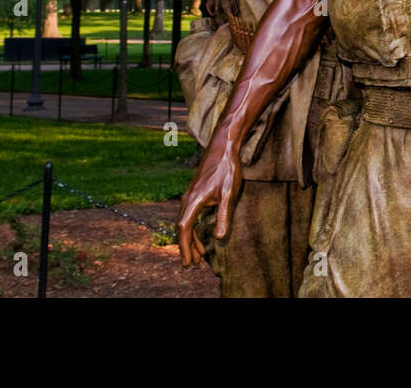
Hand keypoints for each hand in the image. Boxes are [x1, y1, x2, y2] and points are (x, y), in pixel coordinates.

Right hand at [177, 136, 242, 266]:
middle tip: (194, 264)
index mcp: (193, 201)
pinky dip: (193, 228)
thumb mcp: (229, 193)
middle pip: (182, 228)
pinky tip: (201, 234)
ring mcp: (190, 195)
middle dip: (187, 247)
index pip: (184, 229)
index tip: (188, 262)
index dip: (185, 247)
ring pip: (185, 222)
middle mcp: (187, 199)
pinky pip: (190, 215)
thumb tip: (219, 238)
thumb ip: (223, 215)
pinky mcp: (195, 193)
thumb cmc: (227, 168)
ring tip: (199, 255)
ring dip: (191, 239)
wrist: (223, 146)